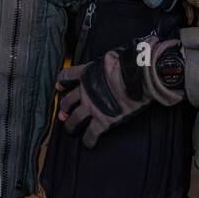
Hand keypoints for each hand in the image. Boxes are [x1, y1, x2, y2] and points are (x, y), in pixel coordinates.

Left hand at [55, 34, 185, 148]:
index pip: (67, 76)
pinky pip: (91, 134)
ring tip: (71, 130)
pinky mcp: (102, 121)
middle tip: (64, 113)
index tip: (59, 86)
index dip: (61, 81)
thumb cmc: (130, 62)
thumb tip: (116, 54)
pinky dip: (88, 140)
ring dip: (70, 126)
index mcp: (87, 72)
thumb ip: (108, 60)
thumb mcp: (114, 55)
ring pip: (74, 119)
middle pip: (67, 101)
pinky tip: (88, 143)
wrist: (139, 76)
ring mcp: (92, 107)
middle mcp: (85, 91)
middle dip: (64, 108)